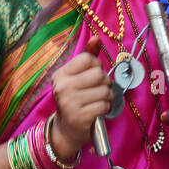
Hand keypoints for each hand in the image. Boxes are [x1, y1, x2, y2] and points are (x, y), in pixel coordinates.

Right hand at [48, 35, 113, 157]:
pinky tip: (98, 111)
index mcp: (61, 74)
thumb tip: (96, 37)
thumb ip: (87, 57)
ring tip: (98, 101)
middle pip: (99, 74)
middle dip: (105, 83)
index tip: (91, 77)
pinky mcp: (80, 117)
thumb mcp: (77, 78)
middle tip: (98, 91)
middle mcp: (62, 87)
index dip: (96, 66)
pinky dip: (106, 108)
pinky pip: (105, 105)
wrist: (67, 130)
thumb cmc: (75, 100)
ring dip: (107, 97)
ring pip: (105, 90)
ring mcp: (69, 102)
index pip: (88, 58)